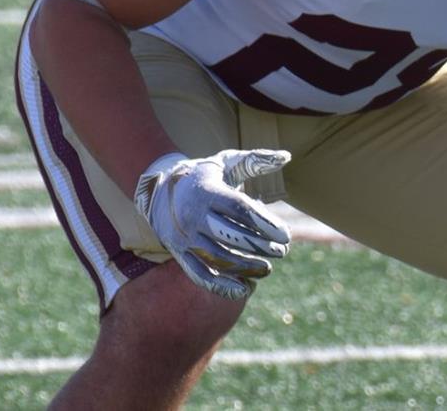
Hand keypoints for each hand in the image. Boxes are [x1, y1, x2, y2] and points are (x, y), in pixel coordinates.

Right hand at [133, 149, 293, 300]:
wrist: (160, 190)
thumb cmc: (205, 175)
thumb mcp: (227, 162)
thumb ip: (255, 160)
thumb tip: (286, 157)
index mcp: (207, 191)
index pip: (239, 209)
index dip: (264, 223)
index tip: (286, 235)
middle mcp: (193, 216)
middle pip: (230, 236)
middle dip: (260, 246)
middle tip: (283, 251)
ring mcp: (184, 238)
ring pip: (217, 258)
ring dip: (245, 268)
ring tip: (268, 269)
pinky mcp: (179, 254)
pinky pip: (199, 275)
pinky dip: (221, 286)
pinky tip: (244, 289)